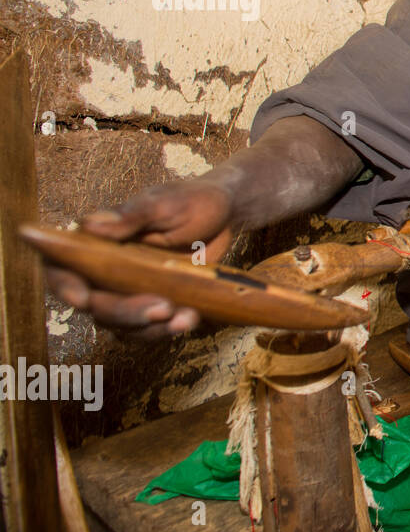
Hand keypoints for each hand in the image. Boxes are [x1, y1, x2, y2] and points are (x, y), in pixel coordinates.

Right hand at [46, 178, 236, 341]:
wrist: (224, 215)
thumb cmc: (189, 201)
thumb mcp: (163, 203)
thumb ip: (129, 216)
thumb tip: (88, 224)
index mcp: (98, 242)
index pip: (63, 267)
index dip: (64, 286)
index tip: (83, 299)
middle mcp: (106, 270)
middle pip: (95, 305)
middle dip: (125, 312)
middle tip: (163, 307)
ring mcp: (130, 291)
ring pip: (120, 324)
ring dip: (149, 328)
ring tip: (185, 316)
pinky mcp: (154, 303)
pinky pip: (148, 329)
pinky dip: (166, 330)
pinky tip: (190, 318)